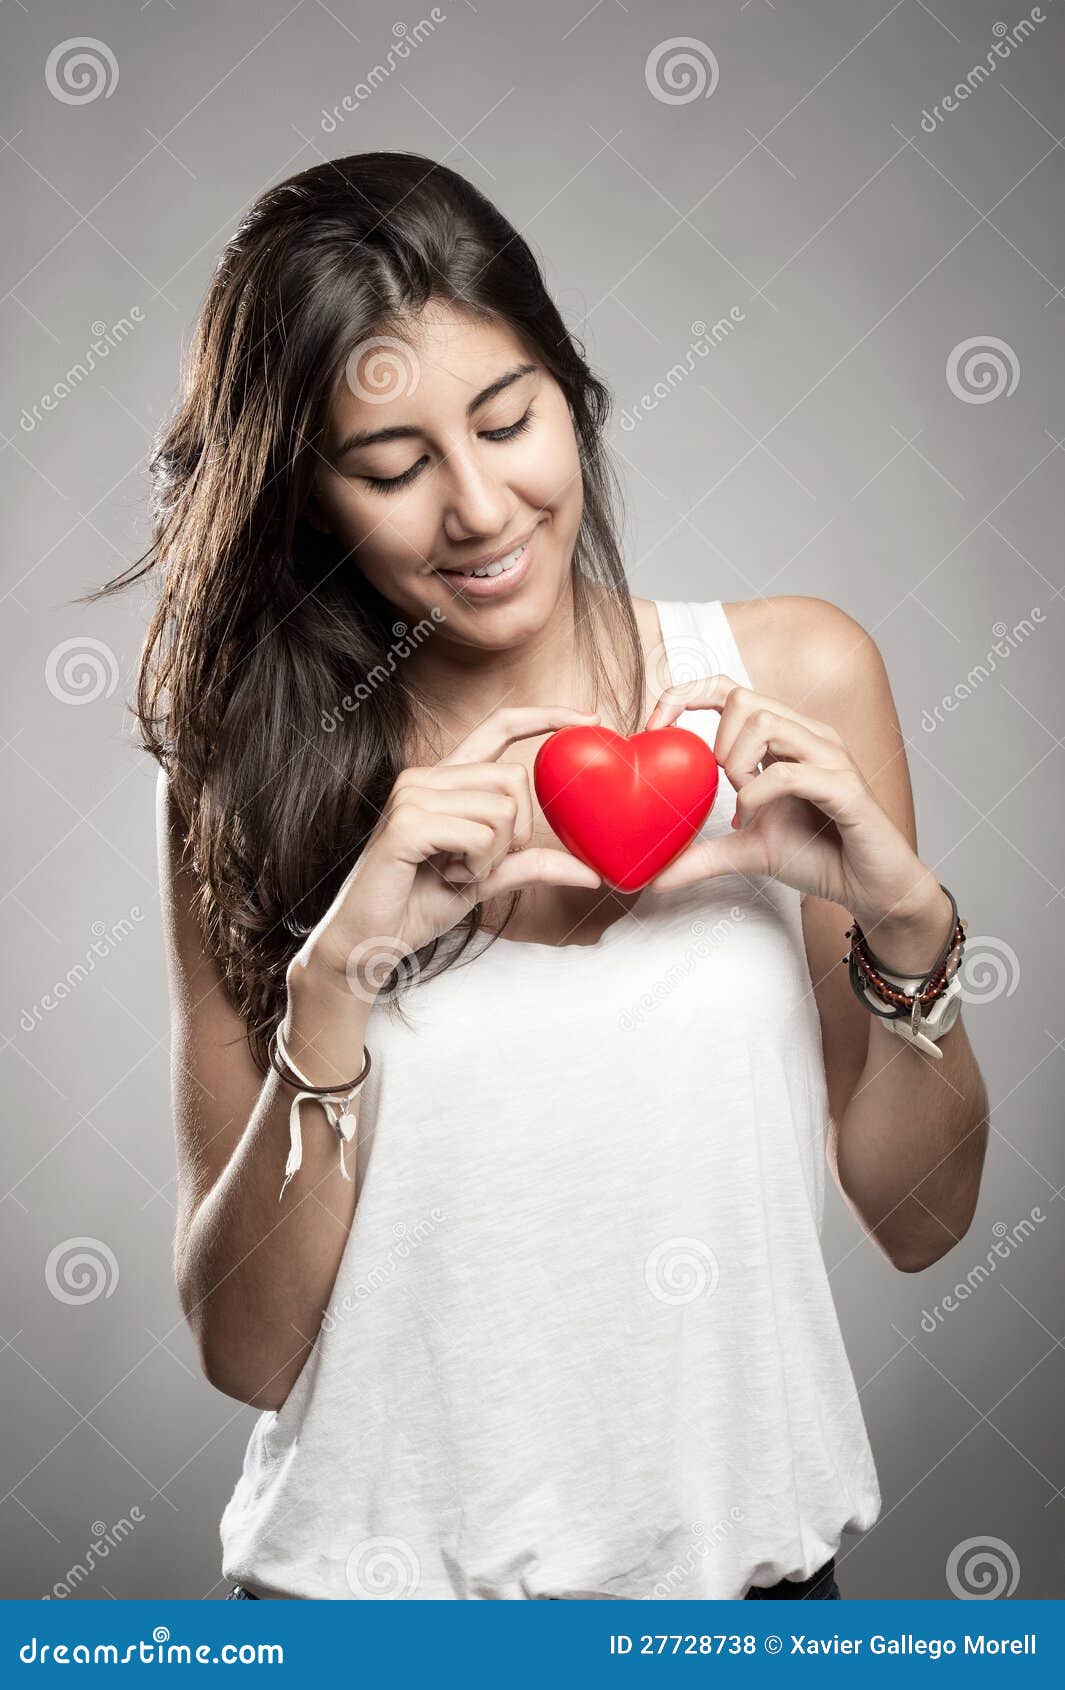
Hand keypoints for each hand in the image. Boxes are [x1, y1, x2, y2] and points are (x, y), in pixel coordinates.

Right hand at [289, 705, 603, 993]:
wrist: (371, 941)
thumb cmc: (418, 905)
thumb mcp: (487, 880)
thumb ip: (531, 864)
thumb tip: (591, 871)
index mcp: (444, 781)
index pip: (499, 727)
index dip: (545, 717)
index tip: (590, 718)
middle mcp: (426, 778)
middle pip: (514, 778)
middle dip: (516, 832)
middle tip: (481, 864)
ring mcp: (412, 796)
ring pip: (501, 809)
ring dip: (492, 856)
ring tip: (456, 872)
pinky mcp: (407, 824)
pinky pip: (479, 834)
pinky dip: (477, 865)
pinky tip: (447, 877)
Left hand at [643, 675, 950, 965]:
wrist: (870, 888)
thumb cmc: (818, 856)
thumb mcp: (746, 852)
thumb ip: (702, 855)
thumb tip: (656, 876)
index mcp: (784, 738)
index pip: (729, 688)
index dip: (685, 695)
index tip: (654, 728)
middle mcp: (808, 735)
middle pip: (743, 697)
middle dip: (715, 741)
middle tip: (719, 786)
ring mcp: (830, 757)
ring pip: (766, 723)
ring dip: (737, 764)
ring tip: (742, 803)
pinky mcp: (844, 787)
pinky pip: (789, 772)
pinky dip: (758, 794)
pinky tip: (751, 818)